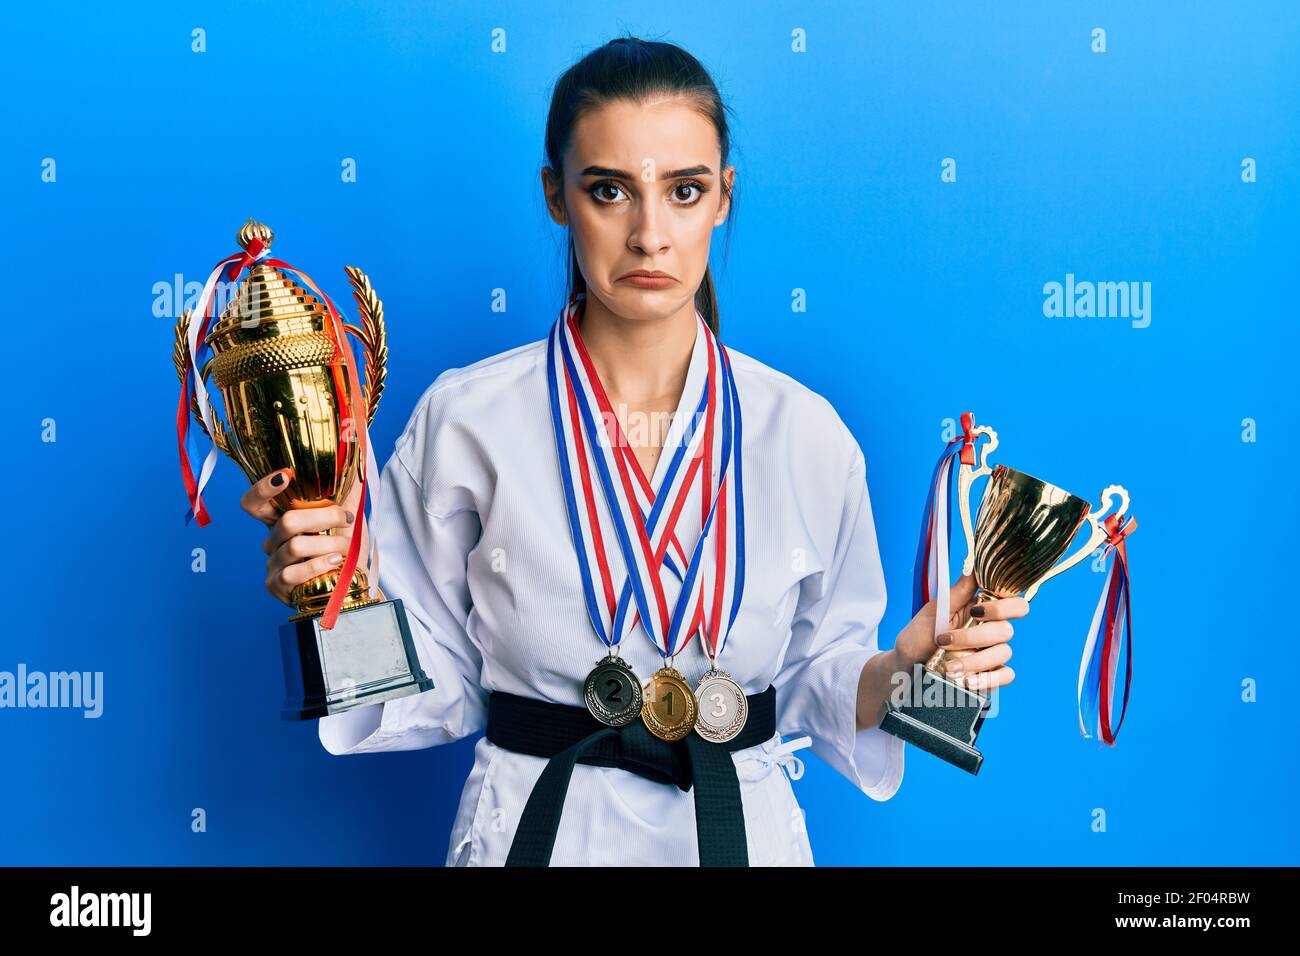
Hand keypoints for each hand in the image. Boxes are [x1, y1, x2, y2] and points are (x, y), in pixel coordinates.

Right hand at [239, 468, 365, 606]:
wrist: (356, 582)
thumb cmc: (348, 547)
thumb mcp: (349, 512)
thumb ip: (346, 484)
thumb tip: (355, 441)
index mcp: (282, 519)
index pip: (254, 502)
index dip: (262, 488)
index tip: (286, 475)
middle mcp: (273, 540)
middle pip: (287, 522)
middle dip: (323, 517)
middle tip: (347, 518)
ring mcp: (274, 564)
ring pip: (295, 546)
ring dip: (329, 543)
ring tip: (346, 546)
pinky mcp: (278, 586)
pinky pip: (294, 573)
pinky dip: (319, 565)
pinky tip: (336, 563)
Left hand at [893, 572, 1026, 692]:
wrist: (904, 668)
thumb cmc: (918, 637)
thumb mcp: (933, 611)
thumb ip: (958, 592)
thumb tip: (975, 564)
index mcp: (980, 611)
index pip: (1012, 603)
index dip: (1004, 606)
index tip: (977, 609)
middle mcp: (990, 631)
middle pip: (1007, 629)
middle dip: (976, 636)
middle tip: (946, 640)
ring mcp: (992, 654)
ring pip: (1003, 653)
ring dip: (974, 660)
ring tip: (947, 667)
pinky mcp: (990, 676)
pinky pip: (1005, 676)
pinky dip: (987, 679)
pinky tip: (967, 681)